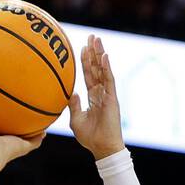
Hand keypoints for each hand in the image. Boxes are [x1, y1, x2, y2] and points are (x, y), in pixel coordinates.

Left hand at [68, 34, 123, 160]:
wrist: (102, 147)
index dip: (86, 62)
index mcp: (93, 97)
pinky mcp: (112, 98)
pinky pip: (109, 80)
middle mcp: (101, 93)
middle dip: (94, 52)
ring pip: (103, 70)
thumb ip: (74, 105)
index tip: (82, 48)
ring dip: (100, 54)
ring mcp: (107, 94)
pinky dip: (106, 68)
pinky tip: (104, 56)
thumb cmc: (90, 137)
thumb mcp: (76, 120)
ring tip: (96, 40)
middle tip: (91, 36)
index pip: (89, 75)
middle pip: (97, 68)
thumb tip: (72, 92)